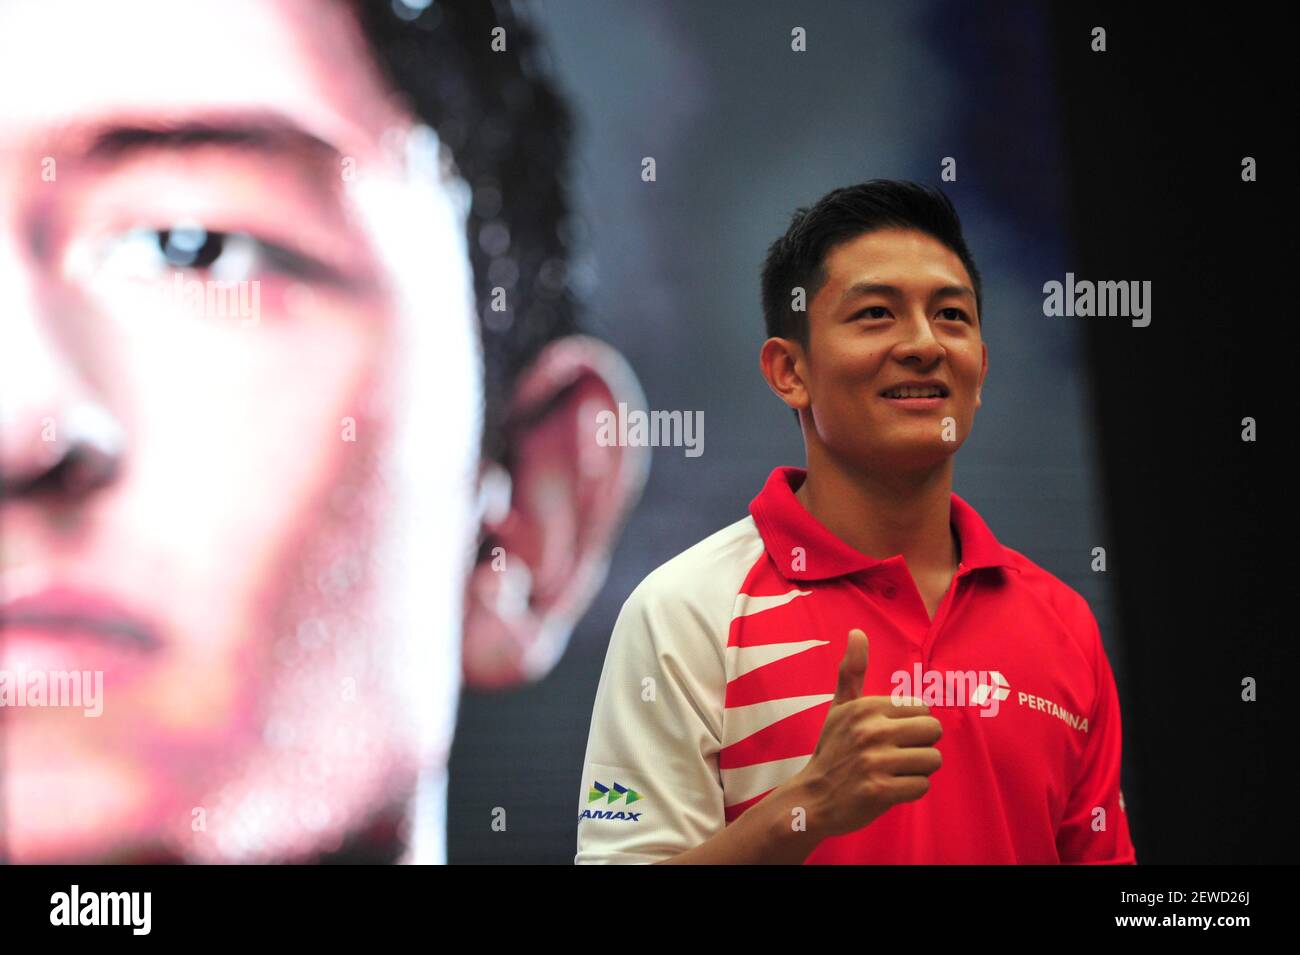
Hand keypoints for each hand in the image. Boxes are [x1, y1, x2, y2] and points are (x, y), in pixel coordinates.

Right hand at [793, 628, 942, 838]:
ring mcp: (875, 761)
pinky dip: (911, 789)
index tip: (890, 735)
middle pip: (933, 730)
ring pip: (932, 759)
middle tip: (898, 754)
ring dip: (918, 769)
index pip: (922, 708)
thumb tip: (857, 632)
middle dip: (922, 745)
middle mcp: (871, 731)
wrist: (812, 798)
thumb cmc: (833, 750)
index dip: (912, 724)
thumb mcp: (840, 708)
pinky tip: (890, 788)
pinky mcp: (880, 790)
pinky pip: (922, 785)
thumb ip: (852, 671)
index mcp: (865, 707)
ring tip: (893, 771)